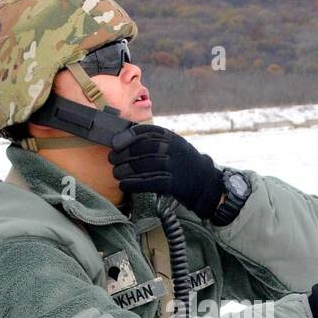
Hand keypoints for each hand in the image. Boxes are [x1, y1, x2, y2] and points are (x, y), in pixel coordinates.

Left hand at [108, 124, 224, 218]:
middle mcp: (174, 149)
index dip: (128, 136)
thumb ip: (155, 142)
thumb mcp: (173, 146)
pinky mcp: (175, 183)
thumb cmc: (183, 164)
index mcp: (171, 137)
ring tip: (116, 174)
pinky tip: (124, 186)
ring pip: (145, 165)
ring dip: (126, 170)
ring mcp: (175, 165)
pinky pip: (150, 182)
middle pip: (144, 148)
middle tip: (112, 160)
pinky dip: (135, 184)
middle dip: (124, 154)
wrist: (206, 183)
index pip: (147, 132)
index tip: (115, 143)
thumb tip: (123, 142)